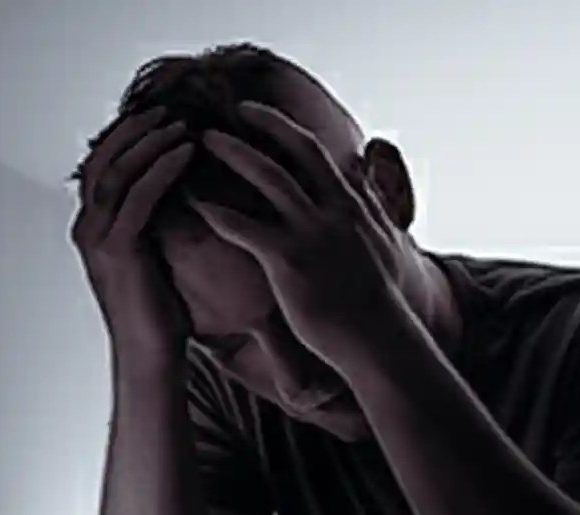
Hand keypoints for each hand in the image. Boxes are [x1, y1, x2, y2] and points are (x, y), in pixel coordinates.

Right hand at [70, 106, 194, 359]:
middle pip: (104, 160)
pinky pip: (138, 197)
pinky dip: (162, 169)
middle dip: (136, 130)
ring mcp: (98, 240)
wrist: (151, 358)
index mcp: (92, 229)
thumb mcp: (152, 258)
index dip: (126, 136)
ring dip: (150, 142)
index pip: (102, 166)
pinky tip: (186, 152)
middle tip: (169, 109)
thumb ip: (151, 225)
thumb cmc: (159, 314)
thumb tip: (176, 194)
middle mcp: (87, 230)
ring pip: (118, 172)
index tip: (159, 116)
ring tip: (181, 123)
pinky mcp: (119, 252)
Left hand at [185, 100, 410, 368]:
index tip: (259, 113)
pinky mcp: (290, 260)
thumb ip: (373, 206)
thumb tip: (366, 178)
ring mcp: (312, 232)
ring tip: (203, 140)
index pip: (317, 152)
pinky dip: (216, 210)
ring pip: (269, 176)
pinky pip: (244, 226)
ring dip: (233, 151)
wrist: (378, 340)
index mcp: (352, 205)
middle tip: (232, 109)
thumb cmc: (378, 303)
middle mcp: (334, 209)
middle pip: (297, 148)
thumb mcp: (386, 244)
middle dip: (263, 123)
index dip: (286, 128)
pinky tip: (193, 202)